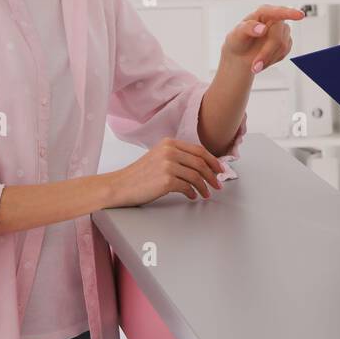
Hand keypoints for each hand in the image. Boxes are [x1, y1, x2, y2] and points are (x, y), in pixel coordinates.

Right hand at [103, 137, 225, 206]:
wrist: (120, 186)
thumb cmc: (139, 175)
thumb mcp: (158, 157)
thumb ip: (178, 156)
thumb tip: (202, 166)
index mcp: (169, 143)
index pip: (199, 150)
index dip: (213, 161)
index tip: (220, 170)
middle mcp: (169, 151)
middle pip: (201, 162)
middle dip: (213, 175)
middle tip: (218, 184)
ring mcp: (168, 165)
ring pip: (196, 176)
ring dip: (204, 186)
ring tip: (206, 193)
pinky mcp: (166, 180)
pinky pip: (187, 187)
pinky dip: (193, 192)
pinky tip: (192, 196)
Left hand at [221, 5, 305, 73]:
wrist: (241, 55)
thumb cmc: (238, 41)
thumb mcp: (236, 34)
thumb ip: (247, 28)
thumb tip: (261, 28)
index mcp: (263, 13)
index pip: (276, 12)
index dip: (289, 13)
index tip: (300, 15)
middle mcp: (275, 19)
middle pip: (277, 37)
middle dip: (266, 53)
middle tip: (255, 66)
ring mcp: (282, 31)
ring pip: (282, 46)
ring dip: (267, 58)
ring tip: (255, 64)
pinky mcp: (286, 42)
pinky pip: (284, 53)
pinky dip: (272, 60)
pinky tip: (263, 59)